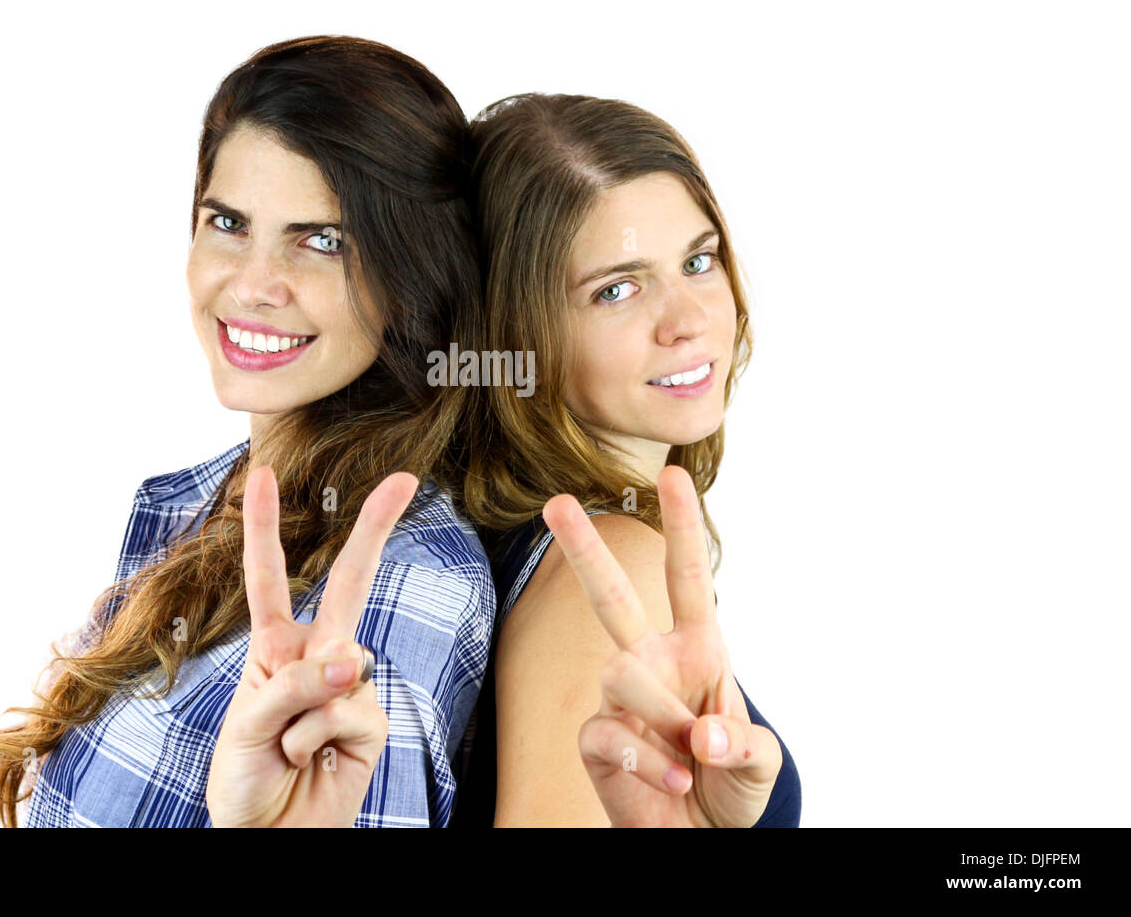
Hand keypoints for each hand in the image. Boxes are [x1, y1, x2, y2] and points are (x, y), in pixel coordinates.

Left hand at [205, 464, 417, 826]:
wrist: (269, 835)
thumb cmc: (245, 778)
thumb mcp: (246, 722)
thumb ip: (293, 683)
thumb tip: (351, 661)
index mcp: (275, 646)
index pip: (270, 578)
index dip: (264, 526)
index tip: (263, 474)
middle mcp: (316, 656)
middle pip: (350, 583)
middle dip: (376, 527)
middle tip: (406, 480)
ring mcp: (349, 686)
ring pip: (338, 668)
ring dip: (300, 714)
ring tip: (287, 751)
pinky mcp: (369, 720)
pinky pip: (347, 711)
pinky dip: (318, 739)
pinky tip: (312, 760)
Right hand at [542, 465, 781, 827]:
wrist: (697, 841)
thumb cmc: (728, 787)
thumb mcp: (758, 764)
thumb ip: (743, 743)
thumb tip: (703, 731)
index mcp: (697, 650)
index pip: (688, 577)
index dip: (682, 526)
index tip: (672, 474)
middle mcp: (652, 662)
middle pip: (611, 596)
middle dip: (583, 549)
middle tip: (557, 503)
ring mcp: (619, 700)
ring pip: (621, 673)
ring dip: (663, 716)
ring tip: (691, 759)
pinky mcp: (596, 740)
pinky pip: (610, 733)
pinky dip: (649, 761)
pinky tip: (672, 781)